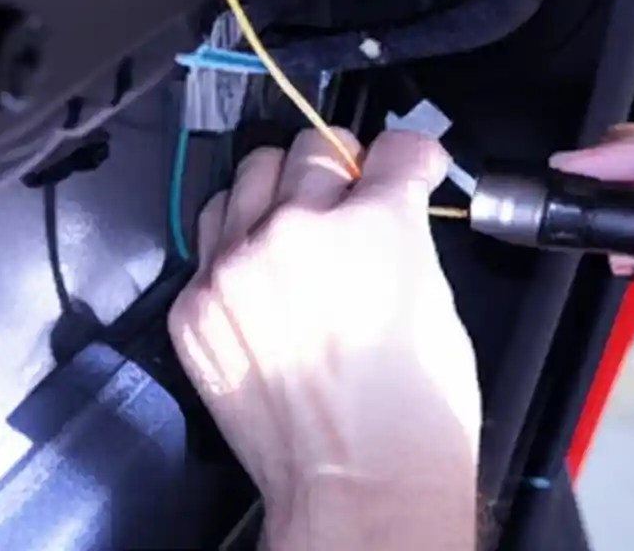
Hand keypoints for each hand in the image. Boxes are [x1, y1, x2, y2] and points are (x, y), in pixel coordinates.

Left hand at [168, 130, 478, 548]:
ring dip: (280, 191)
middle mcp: (297, 231)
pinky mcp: (196, 306)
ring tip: (299, 227)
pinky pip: (210, 243)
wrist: (361, 487)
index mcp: (375, 224)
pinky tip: (267, 282)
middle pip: (313, 146)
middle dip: (343, 167)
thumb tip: (387, 212)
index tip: (411, 167)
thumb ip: (402, 237)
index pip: (394, 147)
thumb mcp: (437, 301)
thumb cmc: (414, 415)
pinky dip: (240, 249)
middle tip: (356, 197)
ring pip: (248, 176)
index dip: (411, 157)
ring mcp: (236, 267)